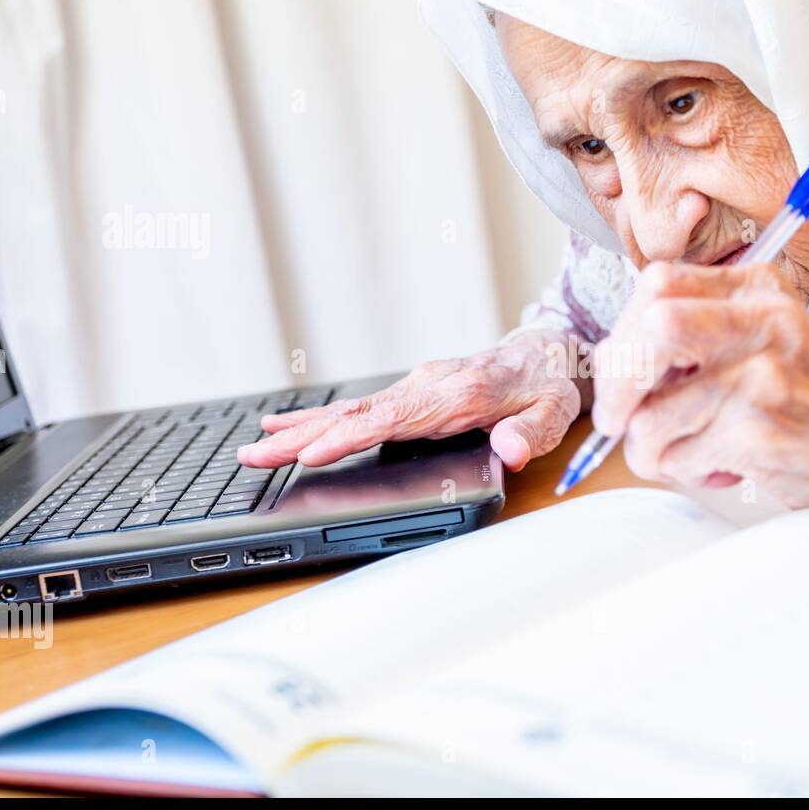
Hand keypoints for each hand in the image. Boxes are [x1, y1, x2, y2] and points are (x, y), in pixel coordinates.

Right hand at [236, 331, 582, 469]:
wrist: (547, 354)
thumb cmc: (548, 386)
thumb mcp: (553, 413)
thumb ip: (532, 433)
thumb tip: (511, 450)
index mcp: (458, 394)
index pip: (392, 420)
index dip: (348, 439)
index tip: (308, 454)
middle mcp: (428, 386)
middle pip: (356, 415)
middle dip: (302, 437)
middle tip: (254, 455)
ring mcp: (416, 387)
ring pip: (350, 410)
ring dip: (301, 429)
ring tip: (256, 444)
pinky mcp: (412, 392)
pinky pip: (361, 408)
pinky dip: (322, 419)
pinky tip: (291, 426)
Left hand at [590, 262, 808, 509]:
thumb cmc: (808, 399)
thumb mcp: (763, 336)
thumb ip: (698, 330)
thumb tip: (614, 362)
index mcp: (756, 288)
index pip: (657, 285)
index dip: (623, 333)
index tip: (622, 372)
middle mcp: (762, 321)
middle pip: (651, 329)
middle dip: (618, 385)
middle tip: (619, 419)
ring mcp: (760, 376)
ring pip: (651, 413)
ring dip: (651, 447)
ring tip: (688, 451)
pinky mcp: (757, 430)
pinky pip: (677, 456)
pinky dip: (684, 471)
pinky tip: (718, 467)